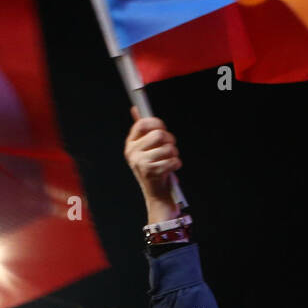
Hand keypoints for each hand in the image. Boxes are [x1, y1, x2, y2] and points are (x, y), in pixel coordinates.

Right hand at [124, 107, 181, 222]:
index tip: (163, 129)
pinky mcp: (151, 172)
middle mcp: (132, 153)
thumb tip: (136, 109)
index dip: (156, 123)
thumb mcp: (147, 150)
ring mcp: (140, 163)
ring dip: (174, 154)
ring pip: (168, 147)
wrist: (157, 198)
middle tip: (170, 150)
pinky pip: (172, 160)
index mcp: (131, 145)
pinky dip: (176, 164)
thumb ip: (143, 130)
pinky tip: (172, 169)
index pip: (142, 124)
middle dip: (170, 141)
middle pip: (158, 134)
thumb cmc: (155, 172)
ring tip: (170, 161)